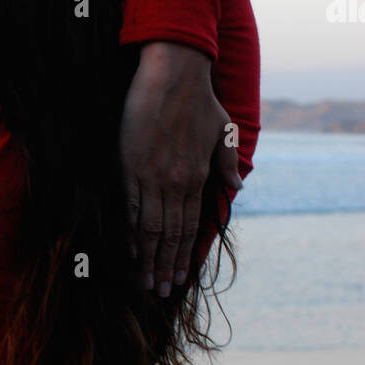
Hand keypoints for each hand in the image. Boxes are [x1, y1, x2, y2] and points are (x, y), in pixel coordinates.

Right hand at [119, 42, 242, 294]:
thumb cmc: (198, 97)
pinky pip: (130, 206)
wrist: (174, 73)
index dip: (183, 254)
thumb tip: (237, 187)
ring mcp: (152, 175)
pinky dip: (129, 231)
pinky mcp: (130, 165)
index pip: (189, 225)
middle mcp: (176, 182)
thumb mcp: (223, 129)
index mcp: (197, 176)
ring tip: (145, 282)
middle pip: (169, 234)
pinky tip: (129, 250)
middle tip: (159, 291)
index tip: (179, 277)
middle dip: (165, 266)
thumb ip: (227, 161)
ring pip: (150, 227)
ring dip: (148, 258)